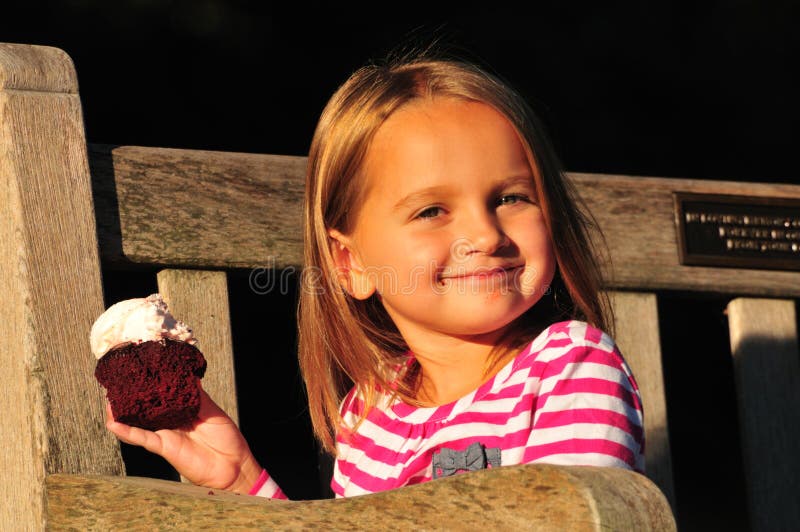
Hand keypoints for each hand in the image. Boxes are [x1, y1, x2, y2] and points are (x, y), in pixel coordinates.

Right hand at [105, 383, 261, 492]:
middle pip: (144, 409)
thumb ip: (198, 395)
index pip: (161, 396)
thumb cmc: (226, 437)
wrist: (233, 465)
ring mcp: (165, 434)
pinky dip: (127, 432)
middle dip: (130, 398)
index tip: (138, 372)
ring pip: (137, 423)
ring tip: (108, 401)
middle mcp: (170, 421)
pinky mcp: (164, 446)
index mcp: (181, 410)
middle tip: (117, 383)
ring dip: (121, 414)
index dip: (150, 386)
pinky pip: (142, 438)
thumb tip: (188, 374)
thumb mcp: (212, 410)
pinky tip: (113, 424)